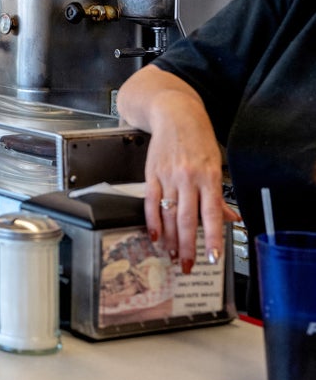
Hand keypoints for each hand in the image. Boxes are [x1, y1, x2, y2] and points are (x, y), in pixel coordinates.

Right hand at [117, 66, 235, 271]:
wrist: (175, 114)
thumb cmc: (198, 137)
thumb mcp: (215, 163)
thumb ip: (218, 195)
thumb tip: (229, 218)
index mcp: (208, 176)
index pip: (210, 214)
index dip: (211, 238)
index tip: (211, 257)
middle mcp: (188, 178)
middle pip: (186, 219)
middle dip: (186, 246)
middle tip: (187, 265)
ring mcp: (168, 176)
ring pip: (167, 214)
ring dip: (169, 238)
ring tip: (170, 255)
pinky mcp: (152, 173)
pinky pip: (151, 202)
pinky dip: (152, 221)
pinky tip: (154, 235)